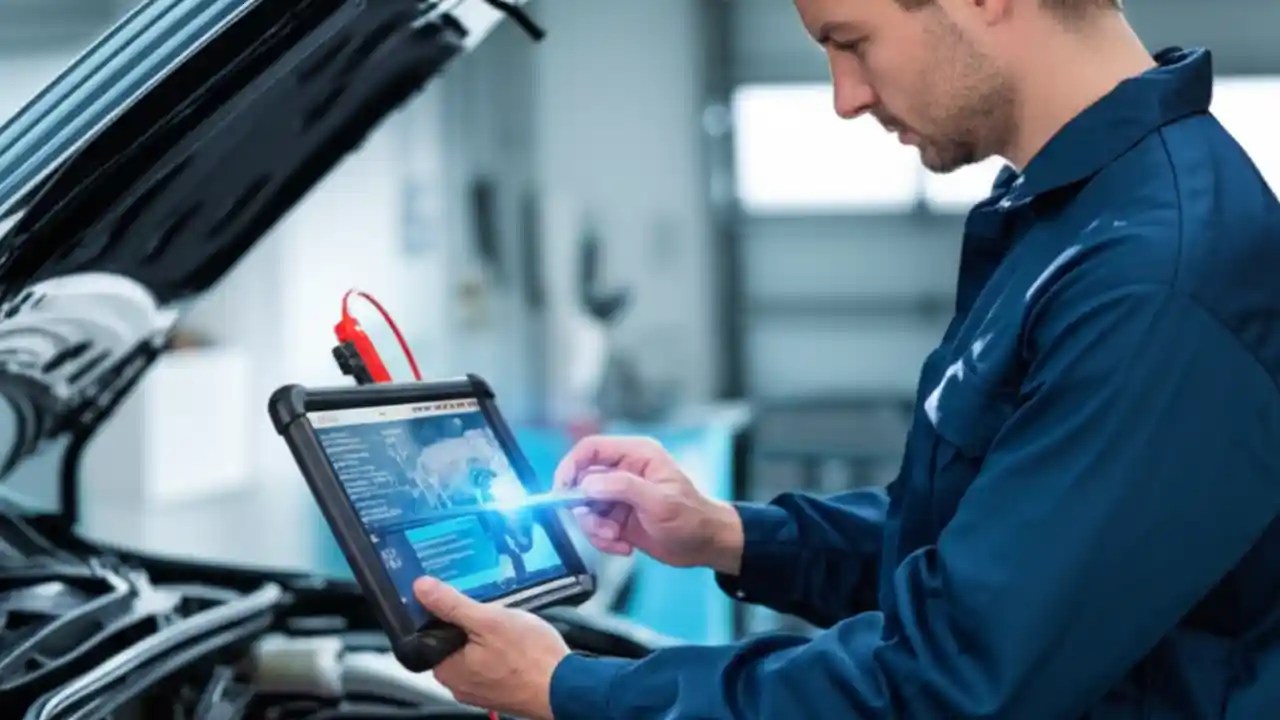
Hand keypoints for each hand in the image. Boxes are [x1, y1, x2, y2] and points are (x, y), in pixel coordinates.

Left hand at [413, 577, 567, 719]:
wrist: (565, 687)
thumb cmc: (530, 657)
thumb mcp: (489, 620)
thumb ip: (452, 605)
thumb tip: (421, 588)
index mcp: (447, 669)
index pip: (429, 633)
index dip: (441, 611)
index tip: (456, 596)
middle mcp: (458, 684)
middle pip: (452, 642)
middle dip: (468, 623)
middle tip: (489, 608)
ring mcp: (480, 690)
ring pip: (473, 652)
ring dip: (486, 636)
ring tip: (506, 622)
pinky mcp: (499, 691)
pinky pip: (490, 664)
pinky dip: (499, 650)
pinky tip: (516, 641)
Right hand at [554, 435, 744, 574]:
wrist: (705, 546)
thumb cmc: (691, 518)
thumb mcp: (659, 501)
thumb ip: (624, 488)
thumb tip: (588, 485)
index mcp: (636, 455)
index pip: (591, 450)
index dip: (570, 466)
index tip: (561, 491)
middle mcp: (624, 472)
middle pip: (582, 483)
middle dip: (587, 510)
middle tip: (603, 529)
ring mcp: (619, 496)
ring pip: (586, 509)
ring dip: (596, 529)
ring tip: (618, 540)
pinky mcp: (618, 517)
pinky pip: (595, 527)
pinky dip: (604, 540)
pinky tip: (625, 546)